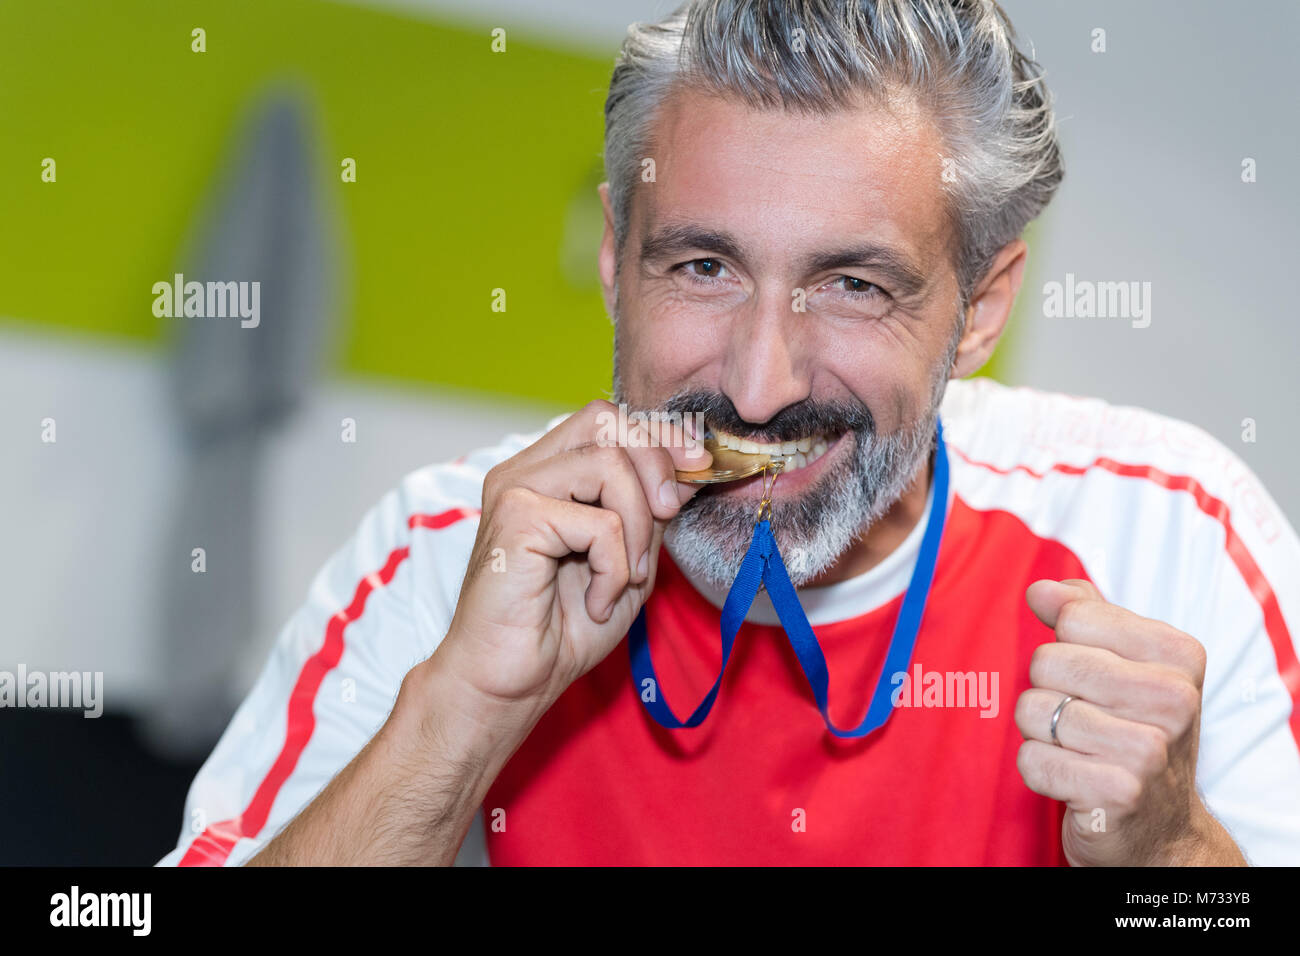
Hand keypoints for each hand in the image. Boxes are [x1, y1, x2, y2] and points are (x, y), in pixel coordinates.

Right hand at [436, 399, 709, 709]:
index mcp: (547, 472)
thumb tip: (690, 466)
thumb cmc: (562, 629)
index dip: (661, 437)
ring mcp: (515, 488)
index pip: (608, 418)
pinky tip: (596, 602)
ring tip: (625, 578)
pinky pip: (599, 523)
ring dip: (636, 528)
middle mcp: (525, 470)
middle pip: (607, 419)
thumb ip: (650, 511)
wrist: (509, 685)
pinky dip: (614, 569)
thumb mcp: (629, 560)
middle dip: (656, 466)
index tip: (696, 472)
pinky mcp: (515, 516)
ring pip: (609, 464)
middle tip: (667, 518)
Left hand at [1014, 579, 1244, 865]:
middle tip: (1083, 719)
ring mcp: (1149, 750)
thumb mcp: (1125, 663)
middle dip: (1048, 691)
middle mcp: (1174, 700)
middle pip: (1046, 662)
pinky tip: (1074, 778)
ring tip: (1080, 750)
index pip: (1074, 618)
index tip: (1094, 679)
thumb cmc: (1135, 733)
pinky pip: (1031, 759)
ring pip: (1033, 711)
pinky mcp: (1117, 793)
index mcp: (1179, 656)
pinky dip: (1039, 770)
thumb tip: (1042, 589)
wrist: (1161, 830)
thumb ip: (1084, 614)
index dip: (1066, 648)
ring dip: (1041, 733)